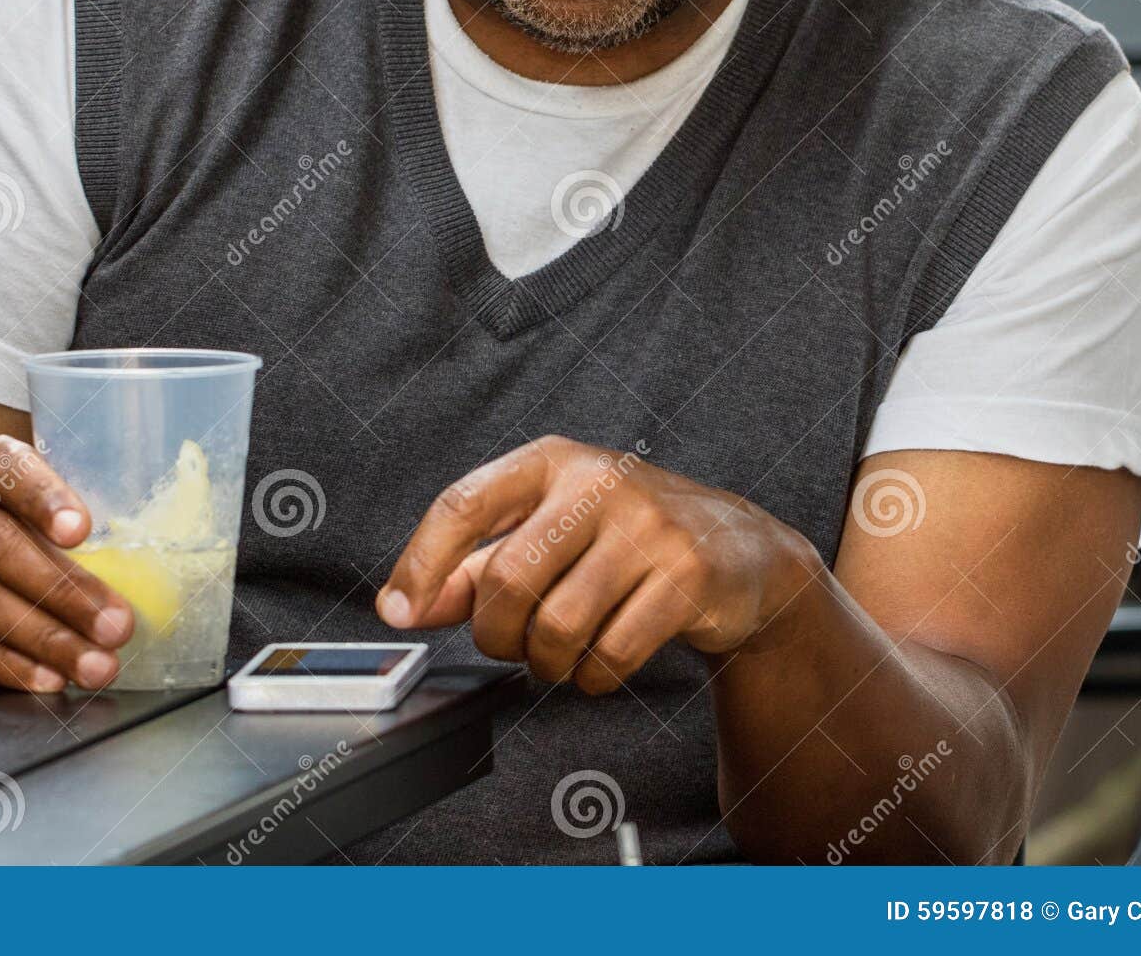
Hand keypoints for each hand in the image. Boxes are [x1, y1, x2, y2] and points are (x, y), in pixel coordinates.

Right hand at [0, 435, 132, 691]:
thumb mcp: (4, 505)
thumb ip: (54, 525)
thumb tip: (135, 575)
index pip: (8, 470)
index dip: (45, 498)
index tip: (81, 530)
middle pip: (2, 548)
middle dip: (67, 592)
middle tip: (117, 624)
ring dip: (48, 639)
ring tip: (96, 663)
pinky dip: (9, 666)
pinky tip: (47, 678)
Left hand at [377, 436, 822, 692]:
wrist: (742, 553)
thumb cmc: (627, 540)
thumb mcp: (549, 533)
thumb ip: (476, 565)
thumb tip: (407, 604)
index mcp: (552, 461)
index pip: (463, 503)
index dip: (421, 564)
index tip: (398, 611)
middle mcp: (599, 482)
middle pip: (507, 579)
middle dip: (495, 633)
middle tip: (510, 645)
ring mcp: (648, 527)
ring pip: (557, 625)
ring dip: (544, 663)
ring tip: (557, 656)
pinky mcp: (688, 576)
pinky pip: (610, 654)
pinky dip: (591, 678)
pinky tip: (598, 665)